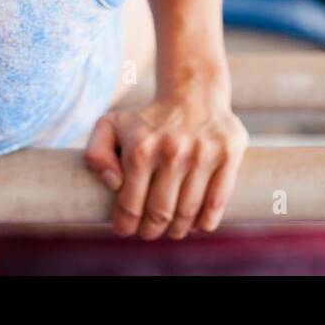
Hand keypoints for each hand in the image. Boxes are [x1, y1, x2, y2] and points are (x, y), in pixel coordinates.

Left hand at [84, 88, 248, 239]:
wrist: (193, 92)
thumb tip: (112, 183)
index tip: (126, 229)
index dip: (126, 225)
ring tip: (172, 229)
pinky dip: (205, 223)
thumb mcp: (111, 126)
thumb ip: (96, 153)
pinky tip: (196, 223)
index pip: (130, 206)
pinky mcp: (228, 154)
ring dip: (177, 230)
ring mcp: (202, 154)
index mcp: (140, 149)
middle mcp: (172, 152)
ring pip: (188, 214)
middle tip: (149, 232)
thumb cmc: (148, 118)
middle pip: (160, 215)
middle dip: (151, 231)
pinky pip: (216, 204)